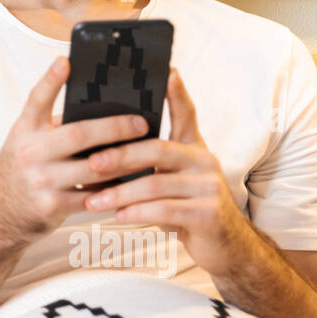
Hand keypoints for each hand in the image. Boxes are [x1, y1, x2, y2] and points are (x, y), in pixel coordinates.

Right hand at [0, 56, 154, 237]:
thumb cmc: (22, 169)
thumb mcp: (27, 142)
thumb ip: (54, 127)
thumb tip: (101, 109)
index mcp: (24, 130)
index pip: (36, 100)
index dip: (50, 80)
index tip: (66, 61)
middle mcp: (30, 152)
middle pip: (77, 134)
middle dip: (114, 127)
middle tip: (141, 123)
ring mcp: (41, 180)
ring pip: (93, 168)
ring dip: (125, 161)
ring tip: (148, 153)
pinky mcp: (52, 206)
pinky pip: (93, 197)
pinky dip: (114, 190)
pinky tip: (134, 184)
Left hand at [79, 67, 254, 274]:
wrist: (225, 246)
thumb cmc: (187, 208)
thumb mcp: (172, 180)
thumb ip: (150, 163)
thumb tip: (100, 151)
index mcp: (193, 147)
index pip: (185, 113)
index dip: (175, 92)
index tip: (165, 71)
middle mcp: (204, 160)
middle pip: (157, 149)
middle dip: (120, 155)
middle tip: (91, 163)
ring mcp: (210, 187)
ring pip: (156, 183)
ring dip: (121, 193)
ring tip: (95, 201)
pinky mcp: (209, 214)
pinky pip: (166, 210)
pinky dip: (138, 213)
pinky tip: (119, 216)